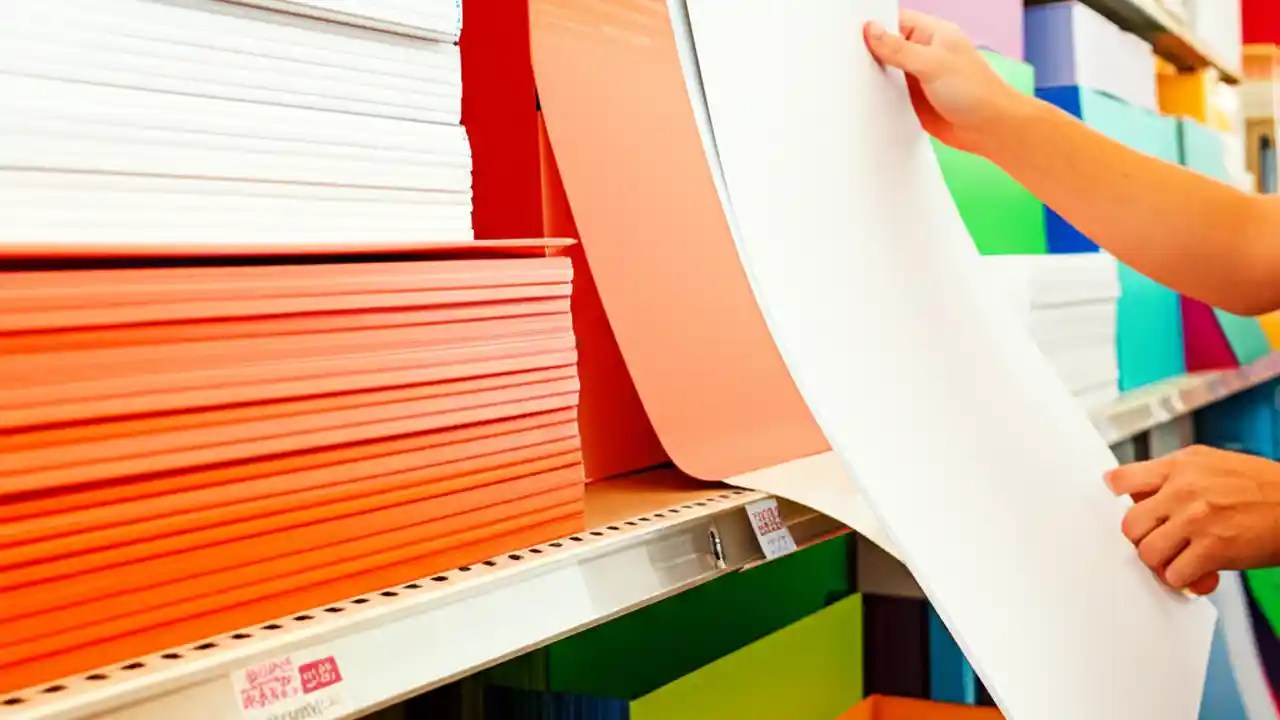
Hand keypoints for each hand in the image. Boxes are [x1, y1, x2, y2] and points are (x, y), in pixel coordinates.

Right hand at [863, 11, 1027, 153]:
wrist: (989, 129)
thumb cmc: (974, 91)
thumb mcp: (933, 64)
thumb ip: (899, 49)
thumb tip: (871, 30)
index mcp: (931, 33)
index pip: (894, 21)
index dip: (872, 25)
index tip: (849, 35)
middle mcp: (922, 53)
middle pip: (885, 46)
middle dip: (867, 52)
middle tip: (842, 58)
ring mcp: (916, 77)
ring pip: (884, 71)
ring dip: (871, 77)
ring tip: (847, 80)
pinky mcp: (912, 100)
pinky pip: (887, 94)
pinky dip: (876, 97)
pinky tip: (862, 100)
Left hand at [1107, 445, 1279, 593]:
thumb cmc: (1262, 487)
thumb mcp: (1211, 465)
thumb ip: (1173, 477)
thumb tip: (1138, 496)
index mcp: (1180, 466)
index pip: (1121, 480)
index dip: (1118, 500)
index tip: (1128, 510)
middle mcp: (1183, 489)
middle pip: (1129, 525)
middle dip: (1142, 539)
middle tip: (1160, 543)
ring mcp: (1196, 519)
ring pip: (1148, 553)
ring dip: (1162, 563)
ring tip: (1180, 559)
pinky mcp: (1214, 548)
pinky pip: (1175, 575)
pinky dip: (1184, 580)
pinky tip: (1199, 572)